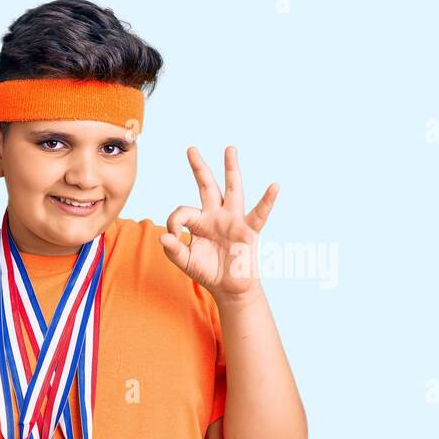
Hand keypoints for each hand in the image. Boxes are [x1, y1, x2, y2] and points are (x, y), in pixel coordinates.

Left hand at [160, 146, 279, 300]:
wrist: (229, 289)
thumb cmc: (208, 272)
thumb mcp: (186, 262)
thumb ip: (173, 250)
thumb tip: (163, 236)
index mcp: (199, 222)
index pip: (183, 211)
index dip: (174, 222)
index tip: (173, 237)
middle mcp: (216, 215)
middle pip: (206, 186)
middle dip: (199, 167)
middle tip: (190, 148)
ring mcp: (233, 220)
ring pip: (232, 189)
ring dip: (231, 169)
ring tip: (229, 149)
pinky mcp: (249, 230)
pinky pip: (259, 213)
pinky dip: (267, 200)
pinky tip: (274, 186)